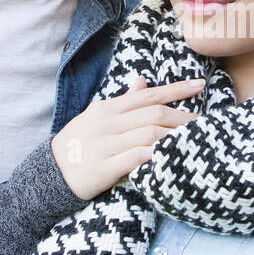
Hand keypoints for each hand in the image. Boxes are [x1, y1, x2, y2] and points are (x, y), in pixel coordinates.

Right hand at [51, 76, 204, 199]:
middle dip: (183, 117)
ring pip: (149, 134)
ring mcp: (105, 145)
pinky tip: (172, 158)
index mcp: (107, 108)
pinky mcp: (104, 168)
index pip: (147, 94)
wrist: (49, 173)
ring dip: (175, 136)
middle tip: (204, 124)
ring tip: (195, 141)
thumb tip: (143, 81)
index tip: (199, 84)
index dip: (176, 89)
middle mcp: (107, 123)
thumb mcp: (96, 116)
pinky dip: (157, 156)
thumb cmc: (78, 143)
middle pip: (154, 114)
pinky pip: (137, 158)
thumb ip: (122, 100)